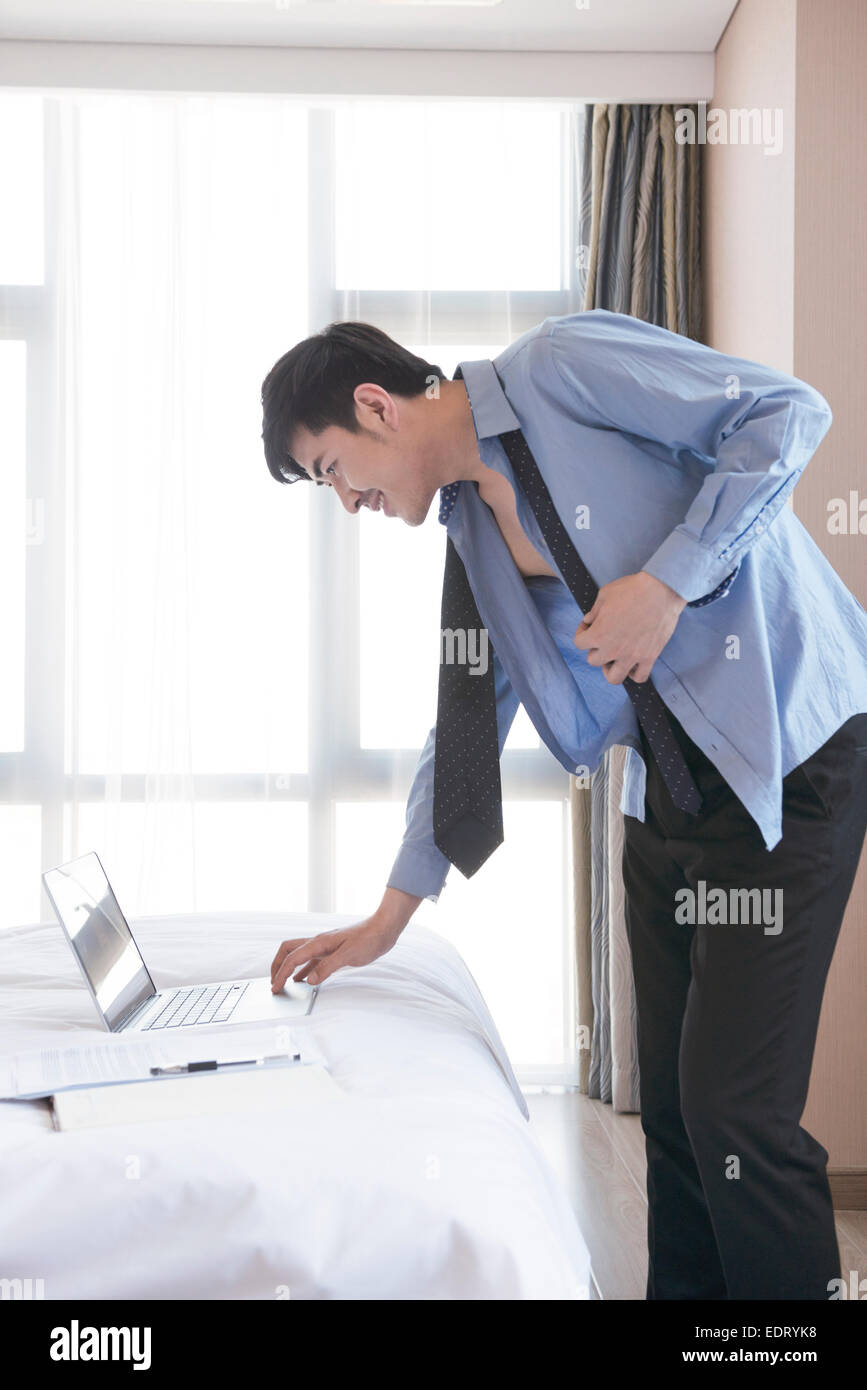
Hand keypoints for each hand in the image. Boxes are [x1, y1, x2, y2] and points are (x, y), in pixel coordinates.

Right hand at [270, 913, 404, 991]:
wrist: (383, 929)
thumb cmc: (368, 939)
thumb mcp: (348, 955)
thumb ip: (327, 967)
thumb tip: (308, 980)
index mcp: (319, 942)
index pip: (292, 958)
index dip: (281, 974)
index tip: (275, 988)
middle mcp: (318, 942)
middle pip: (288, 950)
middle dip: (277, 965)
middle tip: (273, 982)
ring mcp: (325, 946)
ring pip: (298, 955)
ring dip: (288, 967)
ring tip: (282, 983)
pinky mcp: (333, 951)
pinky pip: (311, 961)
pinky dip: (303, 970)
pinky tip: (303, 980)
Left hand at [573, 571, 686, 684]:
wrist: (661, 591)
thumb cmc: (633, 589)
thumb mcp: (605, 594)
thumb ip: (594, 611)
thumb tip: (589, 620)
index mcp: (598, 634)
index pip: (579, 643)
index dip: (582, 632)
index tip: (589, 626)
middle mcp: (613, 649)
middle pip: (593, 660)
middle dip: (596, 649)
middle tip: (603, 639)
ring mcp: (631, 656)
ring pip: (614, 678)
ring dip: (611, 668)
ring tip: (615, 658)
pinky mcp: (649, 657)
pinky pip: (639, 677)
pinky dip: (634, 673)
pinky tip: (633, 663)